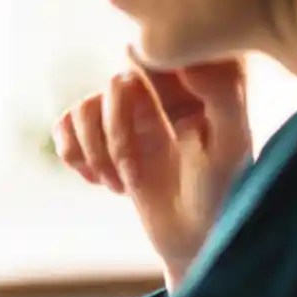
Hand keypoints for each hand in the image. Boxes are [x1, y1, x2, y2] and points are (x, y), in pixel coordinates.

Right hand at [53, 50, 250, 290]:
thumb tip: (183, 59)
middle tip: (132, 178)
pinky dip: (73, 155)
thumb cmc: (222, 196)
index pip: (154, 57)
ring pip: (84, 107)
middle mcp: (160, 93)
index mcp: (195, 85)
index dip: (144, 88)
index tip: (157, 126)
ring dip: (93, 153)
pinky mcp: (102, 138)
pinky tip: (97, 180)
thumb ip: (222, 93)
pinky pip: (64, 125)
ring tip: (116, 185)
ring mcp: (128, 116)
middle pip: (114, 85)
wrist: (196, 239)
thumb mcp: (232, 145)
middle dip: (115, 136)